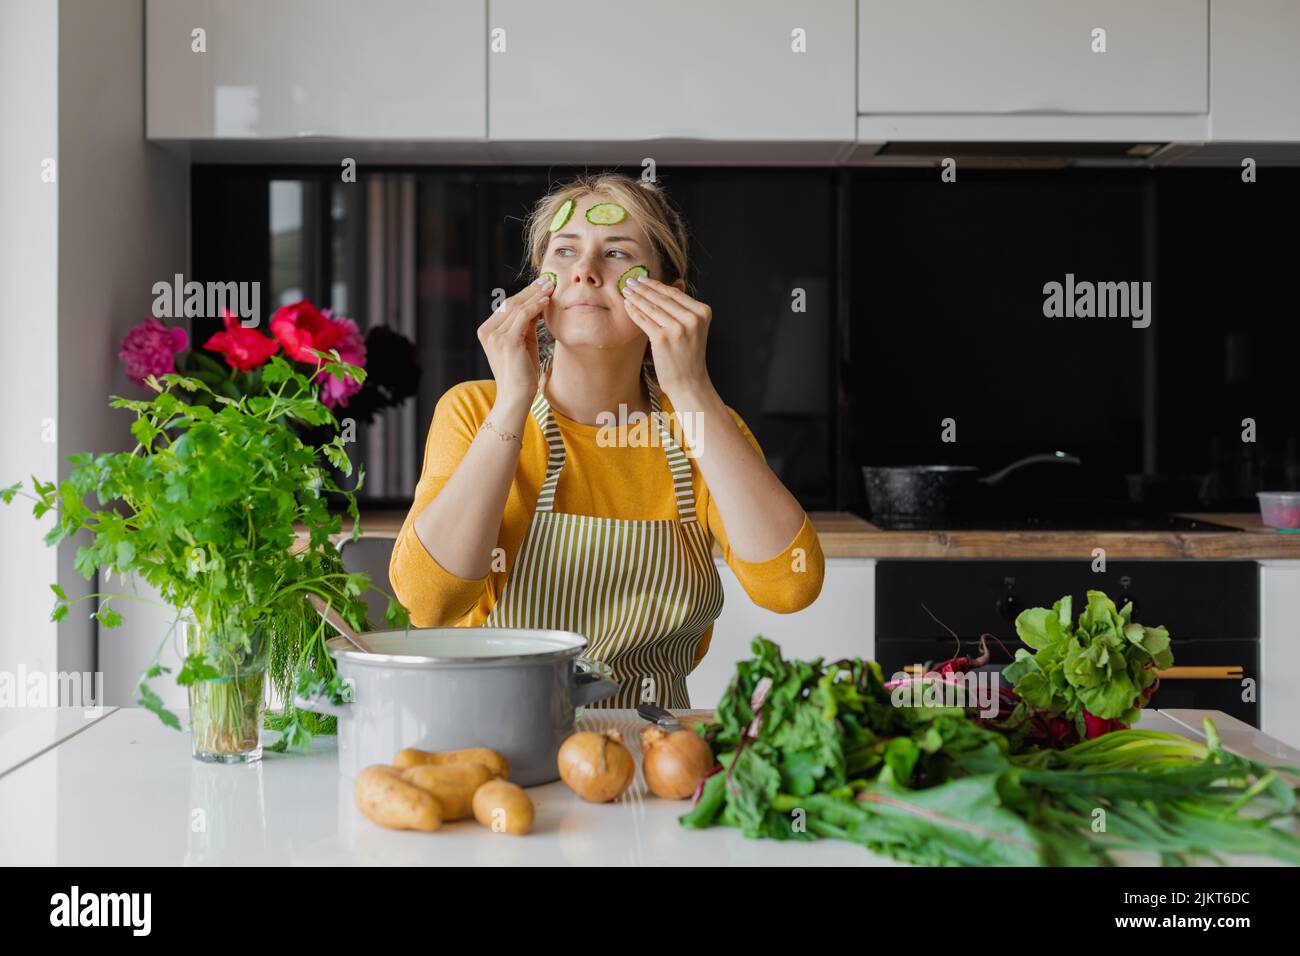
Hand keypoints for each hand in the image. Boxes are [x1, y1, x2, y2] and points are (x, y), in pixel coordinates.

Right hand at [477, 276, 550, 407]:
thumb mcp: (524, 341)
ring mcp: (495, 336)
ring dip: (536, 295)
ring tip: (551, 286)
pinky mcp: (506, 341)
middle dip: (531, 290)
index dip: (525, 293)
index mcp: (486, 331)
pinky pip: (523, 316)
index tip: (540, 284)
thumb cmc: (522, 371)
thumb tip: (538, 300)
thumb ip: (527, 323)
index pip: (507, 306)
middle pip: (511, 304)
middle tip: (548, 279)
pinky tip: (546, 300)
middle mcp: (487, 332)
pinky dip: (535, 306)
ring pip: (517, 308)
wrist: (517, 396)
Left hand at [621, 277, 712, 401]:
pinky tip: (627, 306)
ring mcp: (678, 328)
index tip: (642, 278)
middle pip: (662, 298)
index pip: (674, 293)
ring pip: (652, 308)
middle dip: (643, 288)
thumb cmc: (688, 356)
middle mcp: (692, 318)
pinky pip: (645, 320)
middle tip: (629, 280)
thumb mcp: (693, 329)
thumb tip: (660, 289)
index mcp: (703, 312)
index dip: (656, 284)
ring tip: (626, 291)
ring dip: (636, 297)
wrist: (690, 383)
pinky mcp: (663, 339)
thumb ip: (682, 310)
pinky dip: (634, 312)